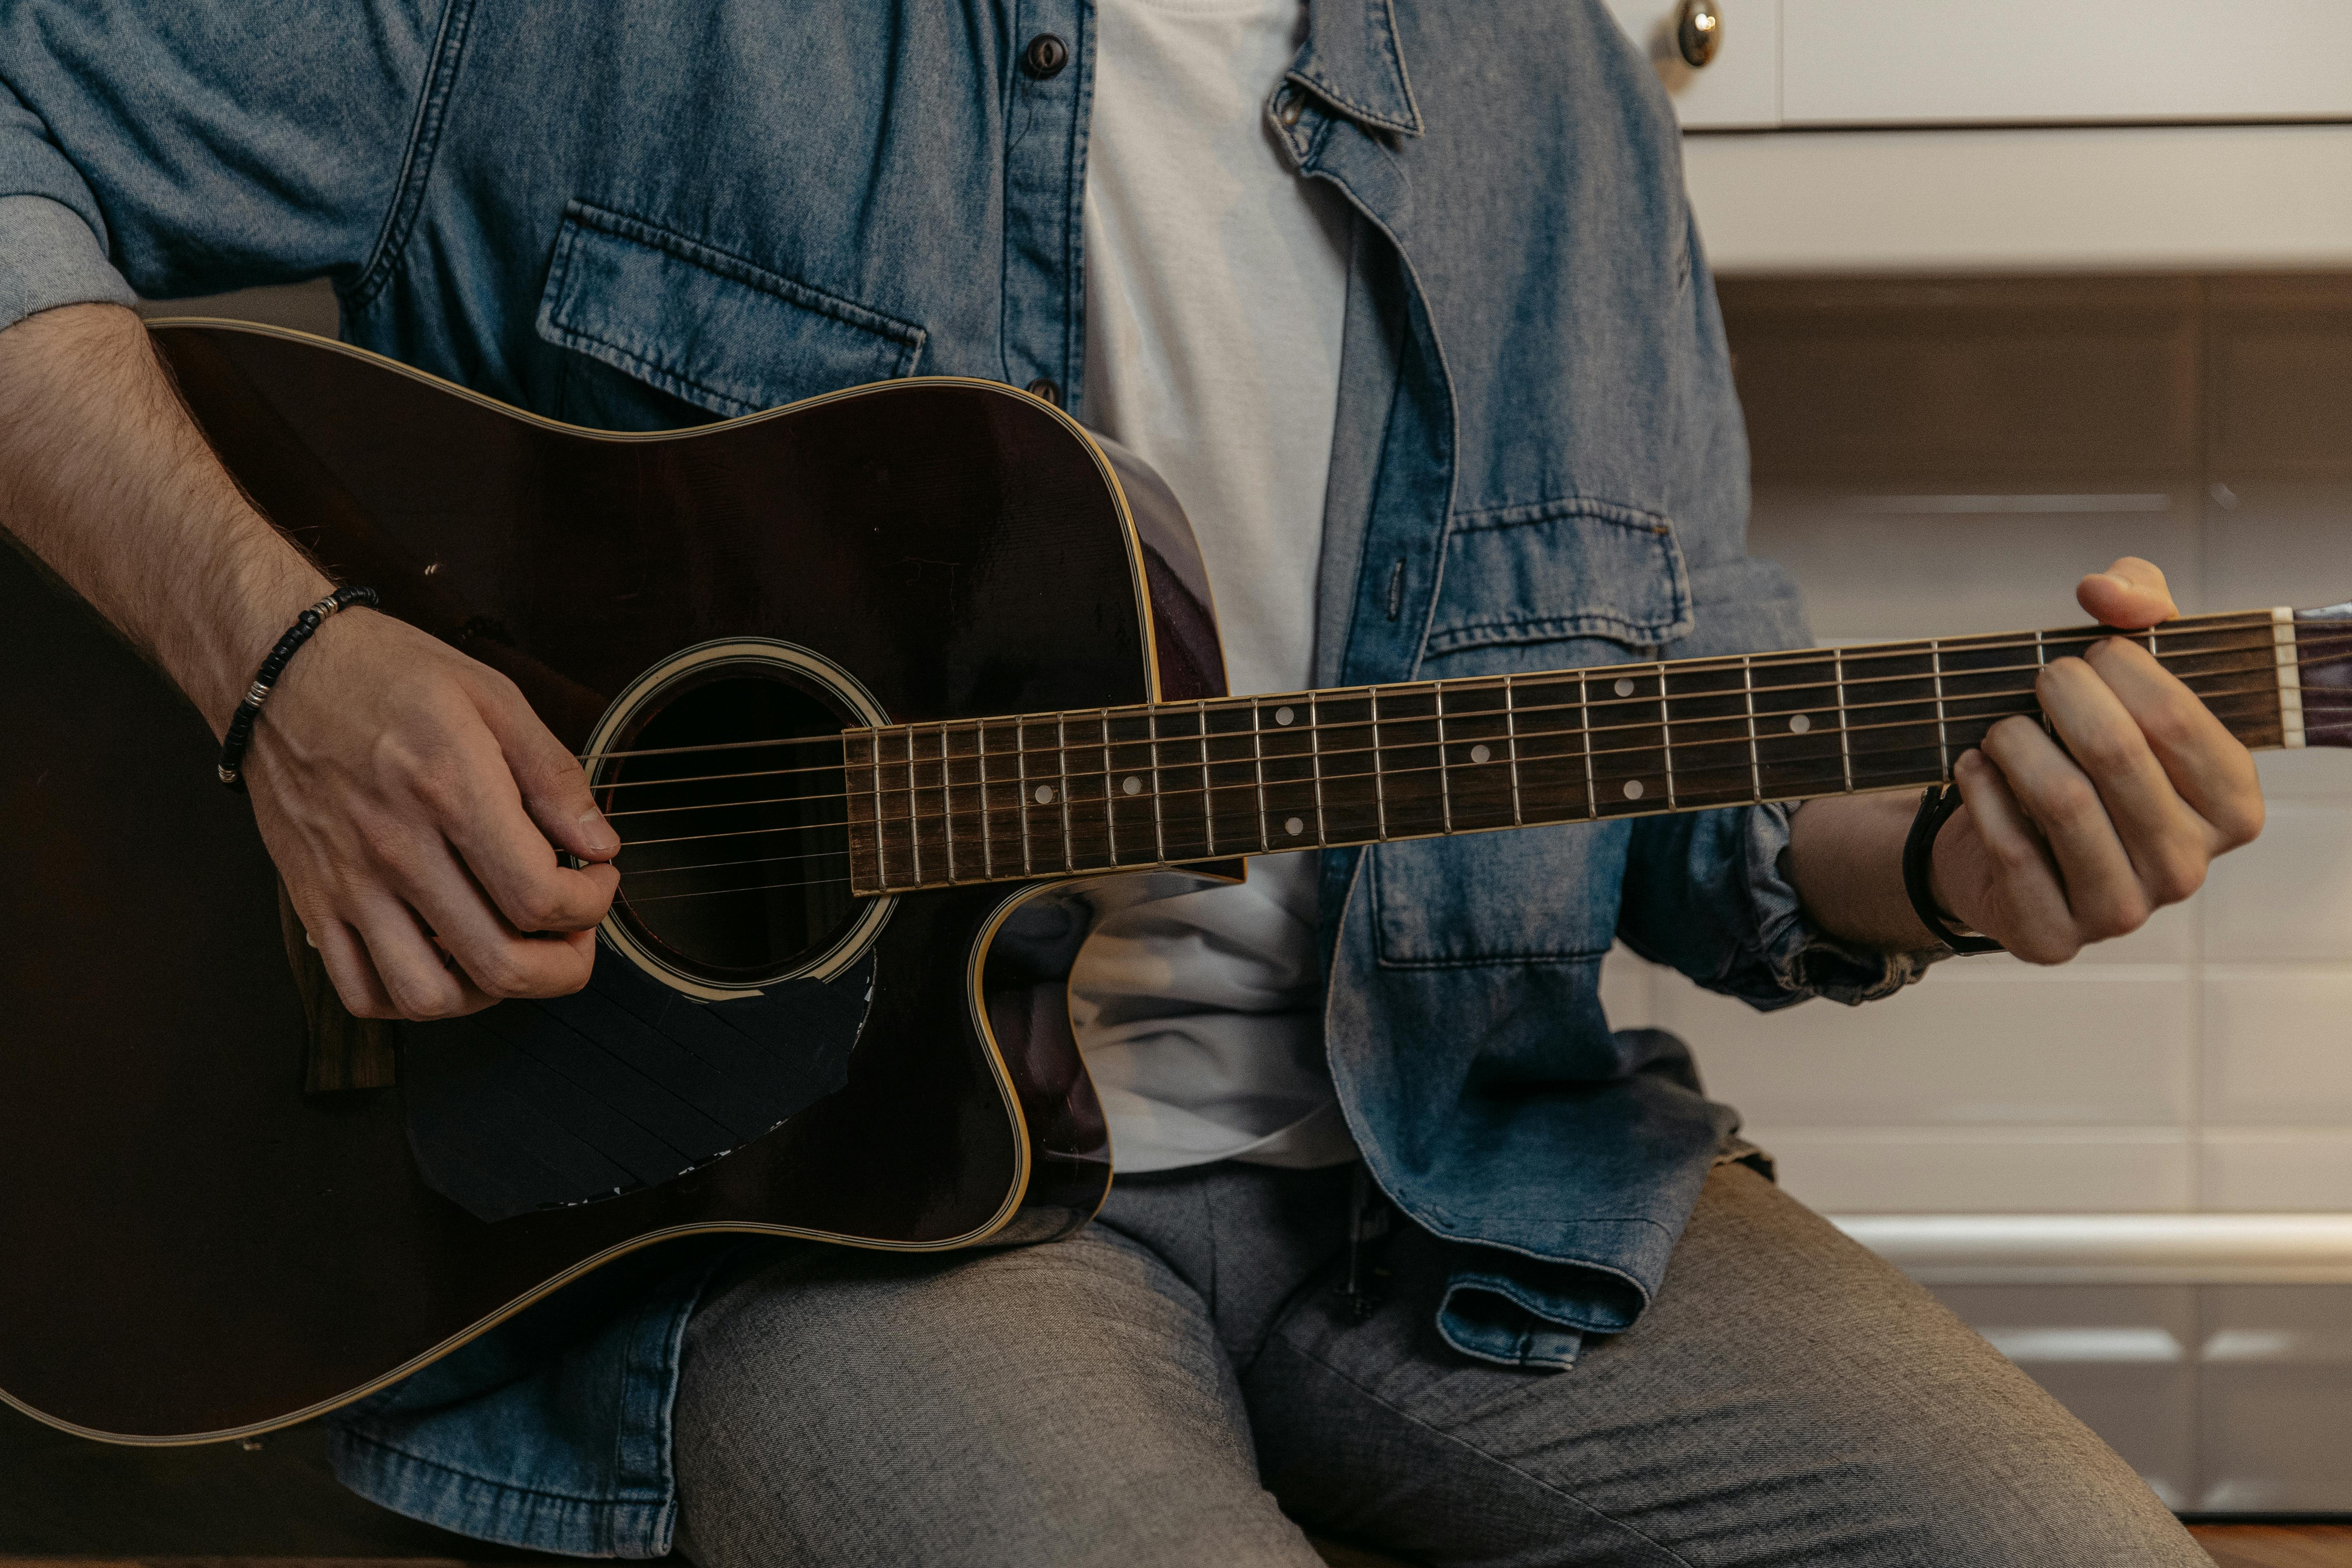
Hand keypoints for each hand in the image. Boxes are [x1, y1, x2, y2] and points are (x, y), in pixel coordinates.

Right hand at [244, 608, 620, 1019]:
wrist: (278, 671)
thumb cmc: (388, 676)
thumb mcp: (493, 697)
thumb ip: (554, 776)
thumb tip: (601, 845)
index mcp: (450, 790)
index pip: (540, 897)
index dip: (591, 904)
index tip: (599, 878)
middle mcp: (397, 847)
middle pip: (499, 962)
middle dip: (564, 966)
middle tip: (576, 933)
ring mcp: (349, 882)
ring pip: (430, 996)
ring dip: (490, 993)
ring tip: (514, 951)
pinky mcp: (314, 900)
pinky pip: (362, 991)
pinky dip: (413, 999)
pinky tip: (446, 961)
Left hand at [1927, 557, 2264, 962]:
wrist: (2009, 844)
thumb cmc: (2083, 751)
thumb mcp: (2126, 671)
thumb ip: (2139, 606)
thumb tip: (2107, 590)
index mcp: (2231, 809)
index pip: (2179, 724)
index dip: (2124, 670)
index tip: (2090, 650)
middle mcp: (2189, 868)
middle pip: (2115, 754)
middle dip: (2063, 694)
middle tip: (2041, 676)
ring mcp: (2124, 911)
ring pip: (2061, 801)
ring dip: (2016, 742)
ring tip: (2001, 725)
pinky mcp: (2054, 936)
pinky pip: (2010, 848)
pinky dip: (1980, 791)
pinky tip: (1974, 767)